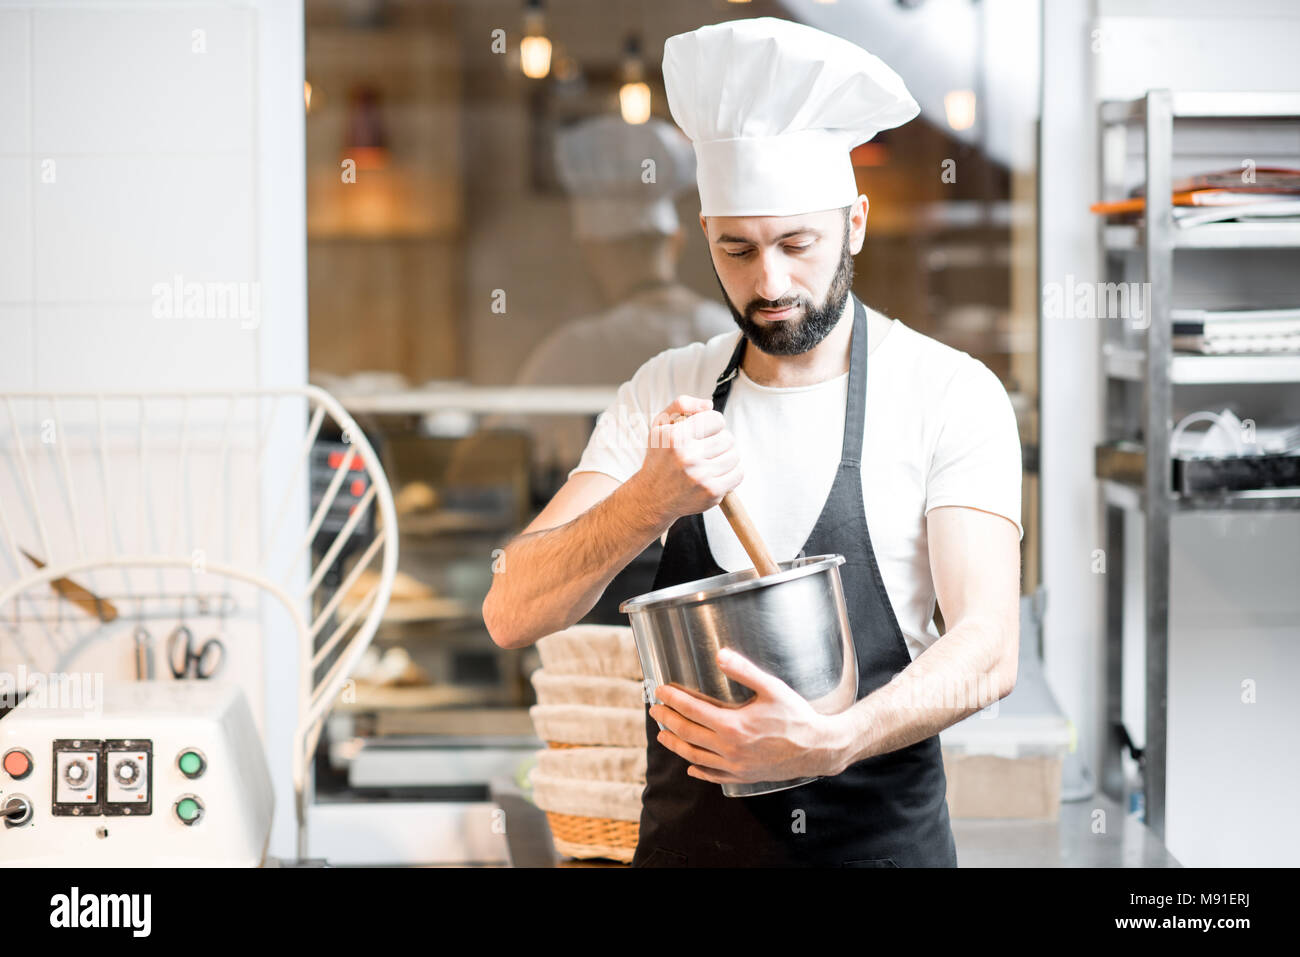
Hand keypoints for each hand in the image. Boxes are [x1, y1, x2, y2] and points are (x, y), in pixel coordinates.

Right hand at [634, 395, 742, 522]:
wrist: (652, 497)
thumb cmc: (659, 458)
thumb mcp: (660, 426)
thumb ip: (681, 405)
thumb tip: (709, 405)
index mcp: (675, 436)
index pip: (716, 419)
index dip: (713, 424)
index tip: (706, 432)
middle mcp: (687, 456)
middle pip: (728, 438)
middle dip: (720, 441)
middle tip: (707, 449)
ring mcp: (700, 476)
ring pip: (734, 456)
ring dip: (726, 457)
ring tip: (712, 461)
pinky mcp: (711, 492)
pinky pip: (738, 474)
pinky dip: (732, 473)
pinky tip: (717, 473)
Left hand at [648, 648, 853, 783]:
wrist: (818, 748)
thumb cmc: (797, 716)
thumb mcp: (772, 688)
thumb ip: (744, 671)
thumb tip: (720, 654)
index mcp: (733, 726)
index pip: (692, 710)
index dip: (673, 699)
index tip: (661, 691)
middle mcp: (730, 749)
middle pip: (688, 733)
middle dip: (668, 720)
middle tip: (655, 710)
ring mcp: (735, 766)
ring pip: (695, 757)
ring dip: (676, 745)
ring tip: (663, 735)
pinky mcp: (743, 777)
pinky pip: (714, 776)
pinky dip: (698, 771)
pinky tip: (691, 767)